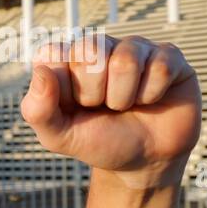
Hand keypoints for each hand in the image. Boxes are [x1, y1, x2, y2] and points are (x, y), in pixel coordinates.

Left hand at [21, 35, 201, 188]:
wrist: (143, 160)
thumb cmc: (98, 142)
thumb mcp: (58, 136)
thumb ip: (38, 110)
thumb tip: (41, 71)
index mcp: (65, 59)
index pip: (53, 54)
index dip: (63, 89)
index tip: (73, 107)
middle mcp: (99, 46)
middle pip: (90, 51)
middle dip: (94, 93)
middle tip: (102, 107)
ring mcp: (134, 48)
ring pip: (125, 60)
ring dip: (123, 97)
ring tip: (125, 106)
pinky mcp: (169, 56)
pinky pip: (160, 66)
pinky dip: (152, 95)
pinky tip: (150, 101)